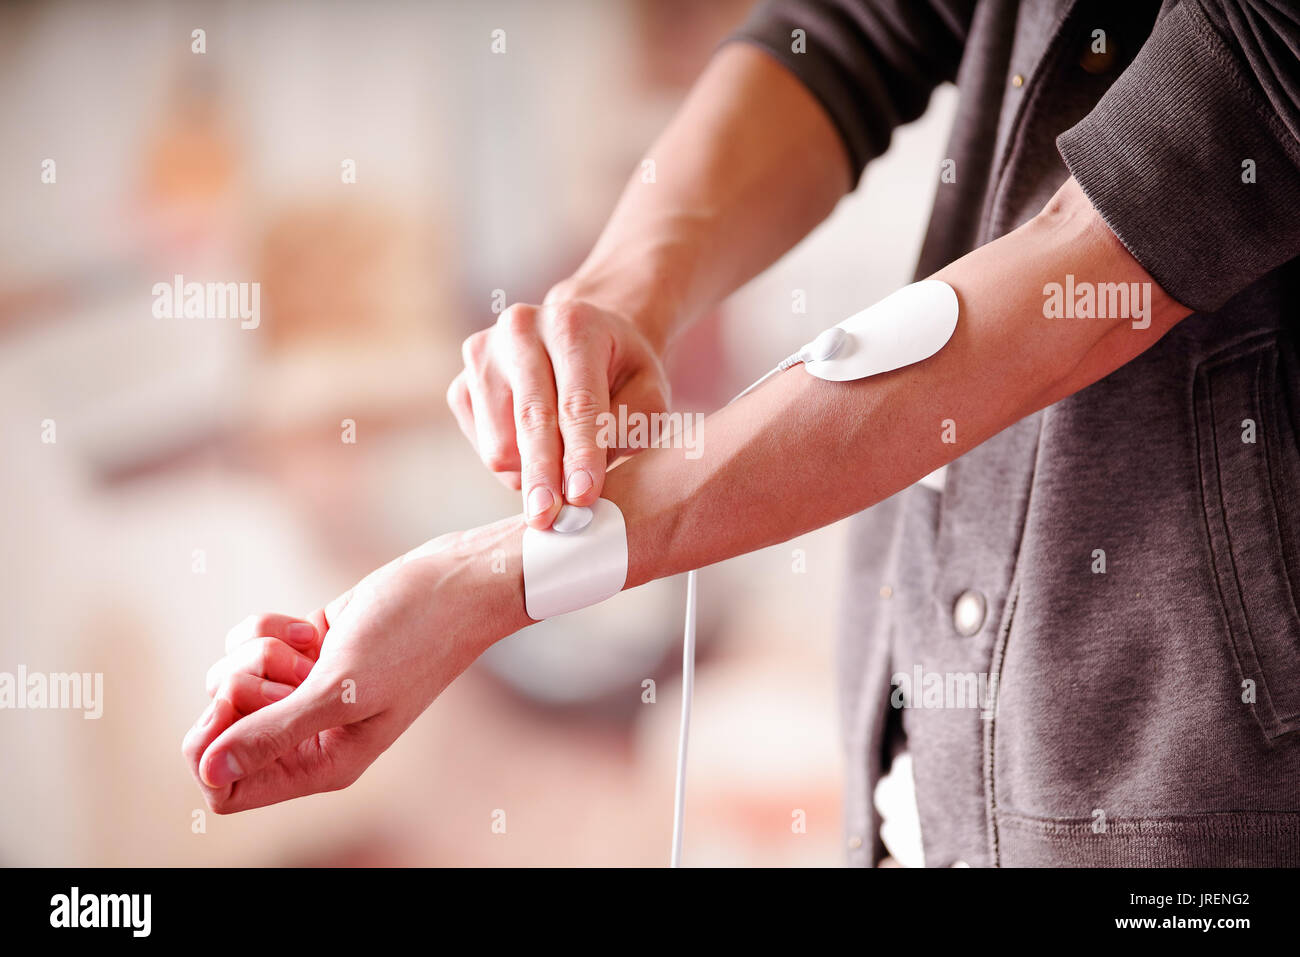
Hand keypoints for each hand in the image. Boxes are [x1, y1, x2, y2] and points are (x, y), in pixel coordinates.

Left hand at [182, 520, 527, 812]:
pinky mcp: (303, 653)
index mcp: (322, 764)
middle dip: (242, 688)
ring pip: (228, 680)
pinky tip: (317, 627)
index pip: (227, 787)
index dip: (212, 749)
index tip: (231, 704)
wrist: (452, 585)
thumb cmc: (413, 642)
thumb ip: (273, 733)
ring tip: (314, 647)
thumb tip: (209, 770)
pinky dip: (272, 630)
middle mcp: (308, 736)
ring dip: (260, 653)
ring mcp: (304, 692)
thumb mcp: (343, 692)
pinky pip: (247, 645)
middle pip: (220, 730)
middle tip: (292, 669)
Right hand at [446, 298, 669, 527]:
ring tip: (562, 466)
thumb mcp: (648, 391)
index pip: (577, 402)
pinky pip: (482, 447)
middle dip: (543, 475)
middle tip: (550, 519)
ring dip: (531, 473)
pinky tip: (534, 448)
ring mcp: (482, 356)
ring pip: (499, 443)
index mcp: (573, 326)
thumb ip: (628, 427)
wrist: (579, 337)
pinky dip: (512, 465)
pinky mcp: (460, 385)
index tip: (583, 496)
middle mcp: (520, 330)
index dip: (580, 454)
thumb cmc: (619, 371)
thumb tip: (583, 478)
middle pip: (530, 420)